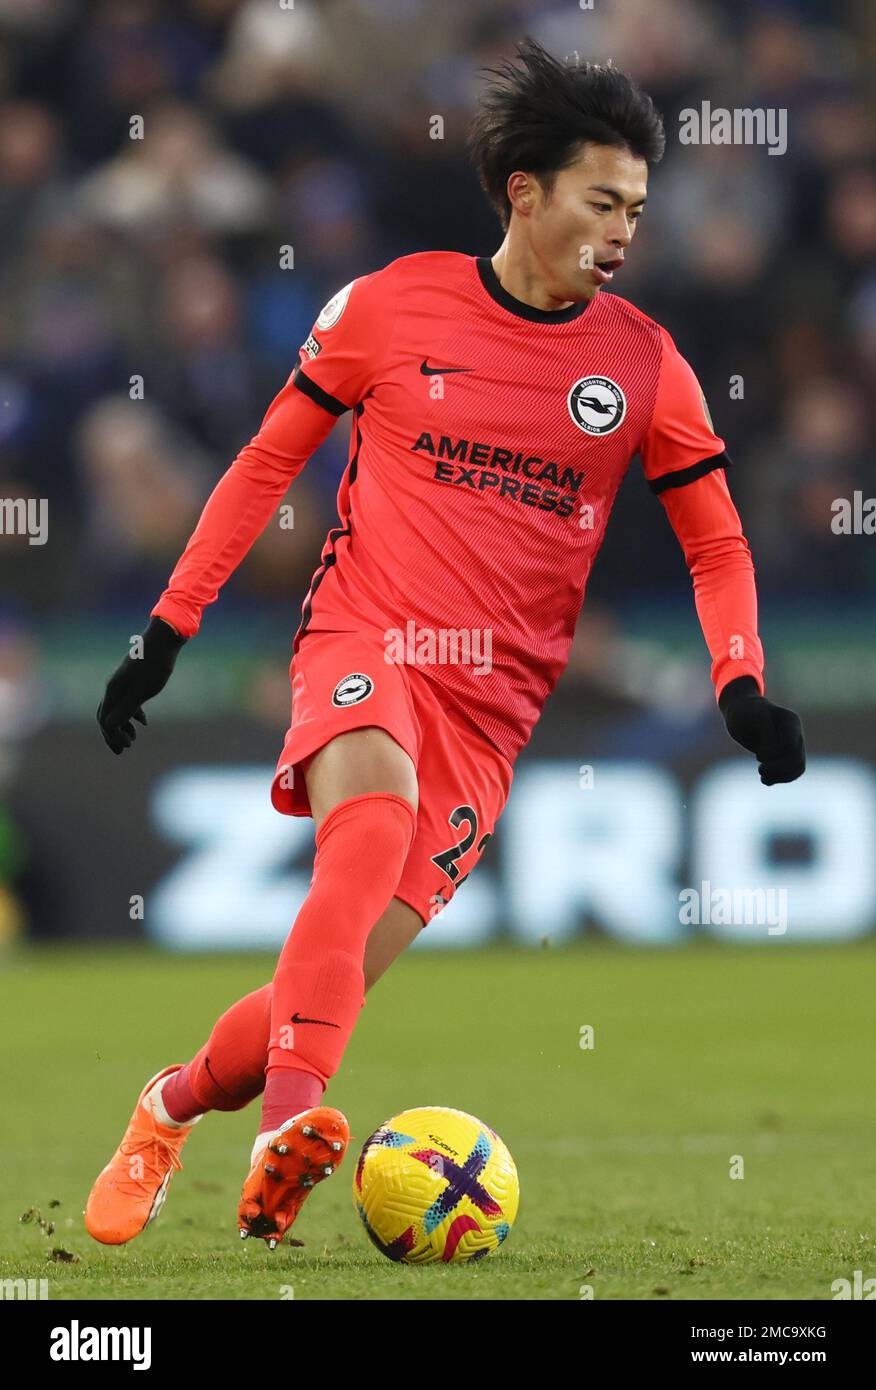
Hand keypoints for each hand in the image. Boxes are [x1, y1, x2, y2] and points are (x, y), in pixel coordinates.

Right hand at [97, 617, 186, 753]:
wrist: (164, 639)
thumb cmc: (155, 665)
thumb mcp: (142, 691)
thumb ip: (126, 709)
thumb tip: (108, 727)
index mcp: (113, 691)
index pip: (104, 720)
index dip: (112, 736)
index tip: (126, 747)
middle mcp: (113, 687)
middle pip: (106, 716)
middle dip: (112, 734)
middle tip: (123, 750)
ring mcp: (122, 682)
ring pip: (116, 708)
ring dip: (122, 725)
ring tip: (133, 738)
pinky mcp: (133, 678)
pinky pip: (127, 700)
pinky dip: (132, 713)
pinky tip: (143, 721)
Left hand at [719, 676, 804, 784]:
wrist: (743, 712)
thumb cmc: (745, 714)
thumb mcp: (752, 720)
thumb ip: (766, 735)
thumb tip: (772, 755)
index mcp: (789, 720)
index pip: (790, 745)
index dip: (774, 755)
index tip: (758, 756)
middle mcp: (796, 733)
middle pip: (796, 758)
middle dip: (778, 768)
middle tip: (760, 770)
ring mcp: (794, 744)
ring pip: (798, 767)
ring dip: (781, 776)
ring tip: (763, 776)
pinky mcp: (788, 755)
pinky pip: (793, 772)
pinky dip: (781, 778)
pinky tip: (766, 780)